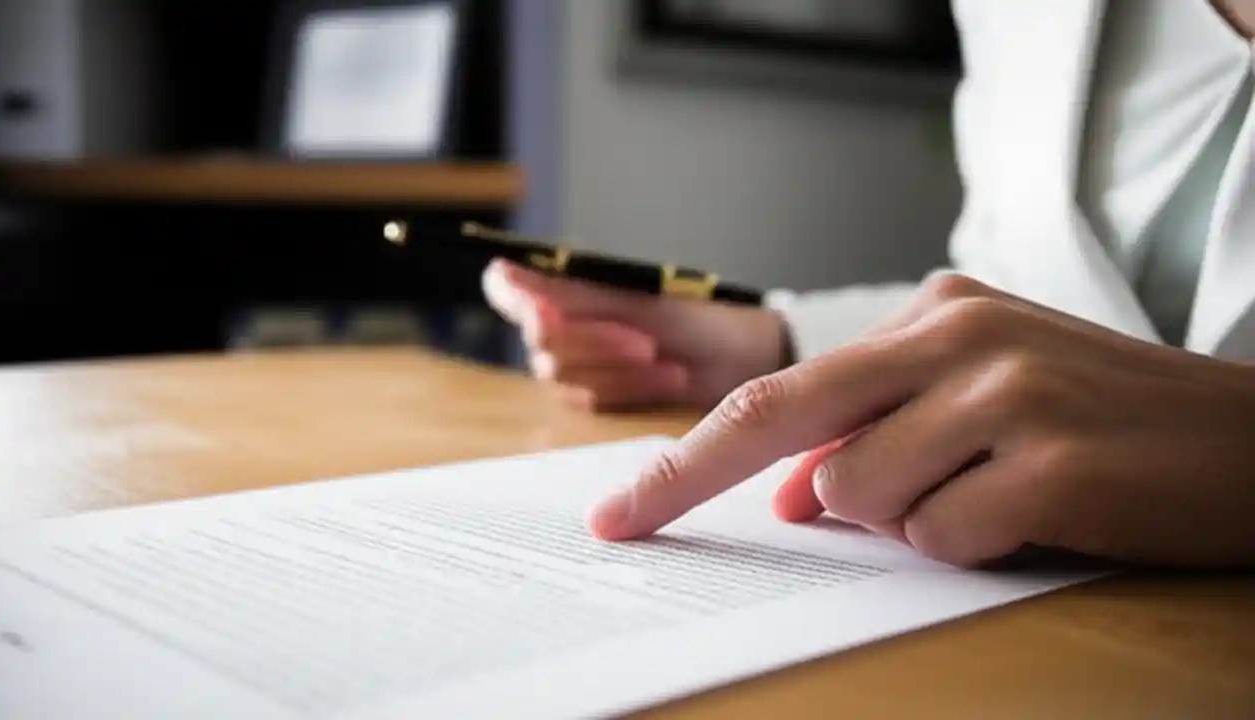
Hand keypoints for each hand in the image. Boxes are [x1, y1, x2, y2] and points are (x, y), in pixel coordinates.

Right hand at [482, 259, 788, 410]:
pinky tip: (669, 379)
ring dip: (621, 372)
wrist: (745, 358)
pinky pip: (590, 403)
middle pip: (541, 341)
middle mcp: (562, 321)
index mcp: (565, 284)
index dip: (520, 303)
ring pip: (564, 378)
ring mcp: (579, 359)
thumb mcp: (636, 302)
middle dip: (599, 344)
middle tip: (650, 342)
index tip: (554, 314)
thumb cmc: (696, 318)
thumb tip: (501, 272)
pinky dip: (632, 391)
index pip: (503, 288)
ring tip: (669, 361)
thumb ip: (569, 291)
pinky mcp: (598, 393)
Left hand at [587, 273, 1254, 567]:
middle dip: (687, 478)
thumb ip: (876, 438)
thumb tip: (787, 498)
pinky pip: (940, 537)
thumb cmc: (1099, 425)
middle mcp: (960, 336)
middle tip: (624, 520)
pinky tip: (1032, 512)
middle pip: (782, 418)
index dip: (690, 452)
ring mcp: (1006, 392)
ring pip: (861, 496)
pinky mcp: (1051, 461)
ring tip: (988, 494)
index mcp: (935, 313)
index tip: (624, 503)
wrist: (1250, 439)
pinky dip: (967, 546)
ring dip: (904, 520)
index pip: (781, 389)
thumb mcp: (978, 407)